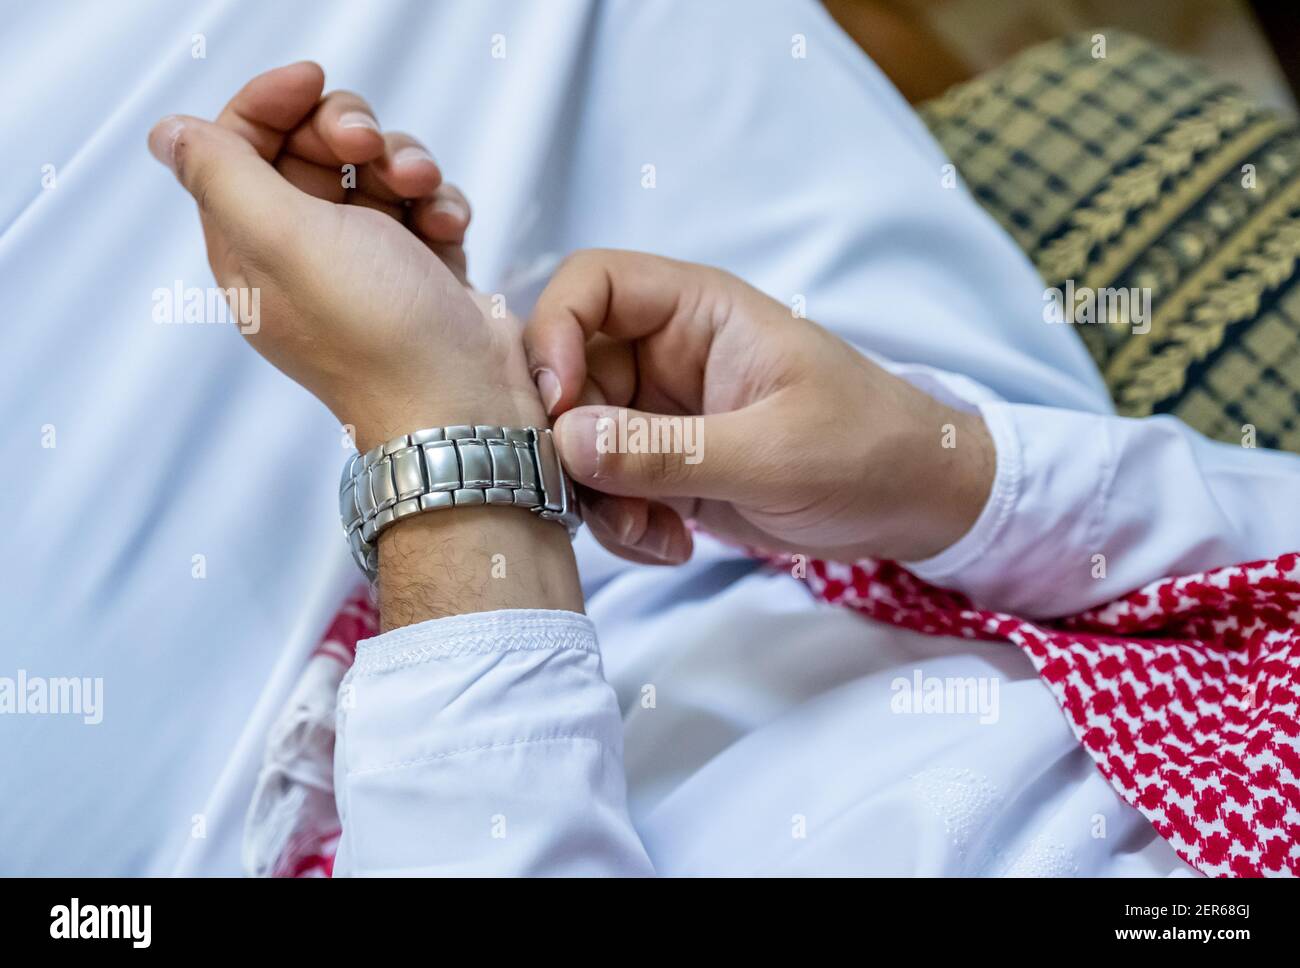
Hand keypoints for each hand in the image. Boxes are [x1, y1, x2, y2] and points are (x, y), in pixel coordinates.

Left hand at [147, 62, 544, 449]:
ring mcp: (367, 263)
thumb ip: (222, 174)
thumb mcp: (284, 240)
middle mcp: (304, 254)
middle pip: (310, 149)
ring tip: (423, 193)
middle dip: (347, 132)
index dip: (270, 104)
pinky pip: (424, 204)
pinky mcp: (421, 270)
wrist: (464, 406)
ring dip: (405, 164)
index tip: (313, 82)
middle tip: (370, 148)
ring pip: (375, 169)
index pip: (238, 148)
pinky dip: (439, 204)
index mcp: (252, 250)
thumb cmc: (377, 333)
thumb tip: (171, 134)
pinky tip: (449, 228)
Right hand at [524, 251, 994, 563]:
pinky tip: (672, 544)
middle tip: (594, 498)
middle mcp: (667, 354)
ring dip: (598, 497)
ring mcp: (662, 413)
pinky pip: (610, 487)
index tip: (554, 404)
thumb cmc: (868, 450)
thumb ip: (667, 451)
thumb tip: (567, 441)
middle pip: (568, 372)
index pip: (592, 284)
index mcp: (697, 312)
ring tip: (654, 534)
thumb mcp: (773, 454)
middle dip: (571, 441)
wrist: (918, 506)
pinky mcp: (666, 466)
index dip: (555, 331)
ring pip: (580, 440)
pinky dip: (624, 522)